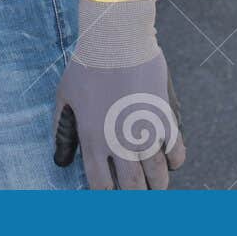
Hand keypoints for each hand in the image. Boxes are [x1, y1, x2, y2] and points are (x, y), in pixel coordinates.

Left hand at [52, 0, 185, 187]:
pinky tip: (169, 161)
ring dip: (157, 185)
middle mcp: (120, 143)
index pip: (102, 186)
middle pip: (133, 187)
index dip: (108, 195)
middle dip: (136, 196)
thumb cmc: (87, 65)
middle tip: (138, 195)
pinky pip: (176, 151)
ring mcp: (145, 132)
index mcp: (93, 141)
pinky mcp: (164, 118)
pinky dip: (174, 161)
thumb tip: (60, 161)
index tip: (112, 194)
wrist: (117, 39)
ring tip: (156, 186)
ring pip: (157, 175)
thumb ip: (62, 131)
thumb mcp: (65, 98)